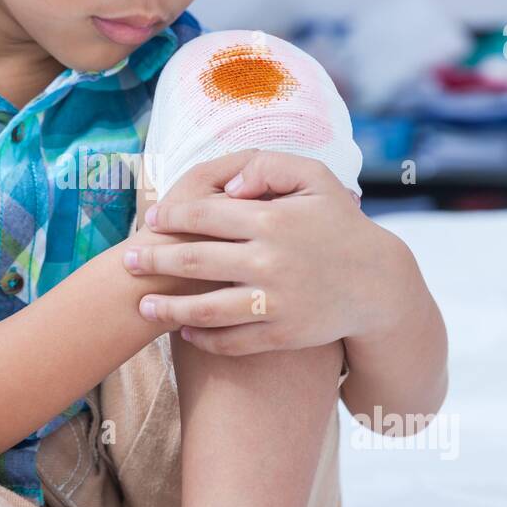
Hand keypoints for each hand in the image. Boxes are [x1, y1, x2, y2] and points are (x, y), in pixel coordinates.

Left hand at [123, 150, 411, 353]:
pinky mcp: (282, 335)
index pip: (203, 215)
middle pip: (193, 262)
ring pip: (205, 309)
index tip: (152, 219)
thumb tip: (229, 184)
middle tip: (128, 262)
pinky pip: (231, 340)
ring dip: (167, 309)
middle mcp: (268, 261)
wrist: (378, 284)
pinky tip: (184, 330)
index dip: (170, 216)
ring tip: (143, 307)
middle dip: (154, 262)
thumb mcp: (316, 179)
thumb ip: (270, 166)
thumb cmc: (340, 224)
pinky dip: (202, 338)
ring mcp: (274, 302)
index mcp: (270, 219)